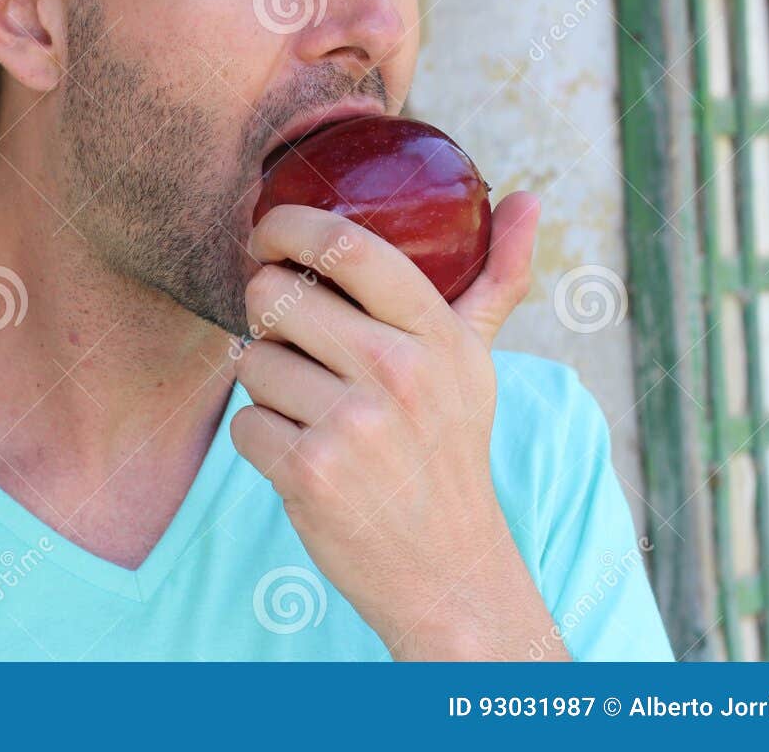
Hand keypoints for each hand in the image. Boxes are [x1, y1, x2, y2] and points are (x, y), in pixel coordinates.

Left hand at [229, 192, 565, 659]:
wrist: (446, 569)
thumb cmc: (448, 450)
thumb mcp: (476, 363)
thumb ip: (496, 278)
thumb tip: (525, 199)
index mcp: (436, 335)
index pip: (349, 246)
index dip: (290, 225)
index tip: (268, 233)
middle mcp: (397, 373)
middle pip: (276, 296)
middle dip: (266, 313)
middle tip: (289, 339)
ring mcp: (352, 425)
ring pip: (253, 361)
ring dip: (267, 386)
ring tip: (312, 412)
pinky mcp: (309, 473)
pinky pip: (243, 421)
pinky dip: (259, 438)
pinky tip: (301, 455)